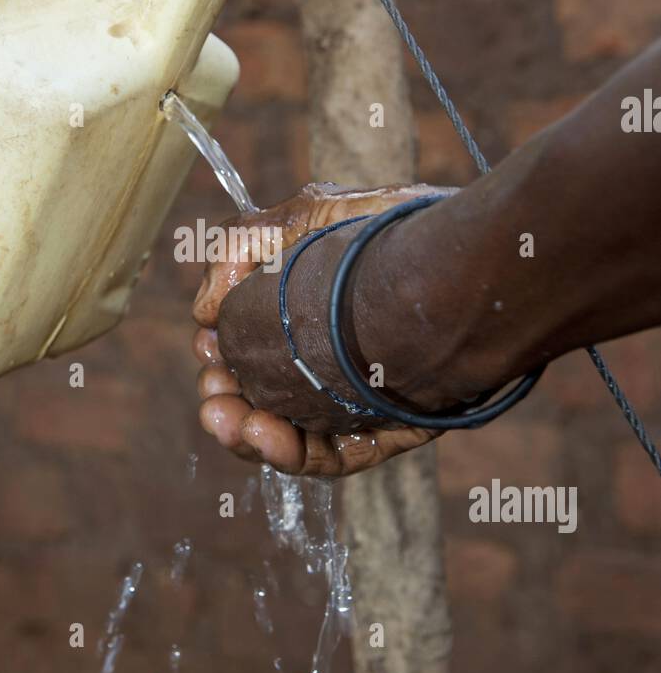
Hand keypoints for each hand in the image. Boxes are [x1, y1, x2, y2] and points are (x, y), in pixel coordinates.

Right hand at [192, 182, 448, 475]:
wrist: (469, 257)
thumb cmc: (392, 227)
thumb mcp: (305, 216)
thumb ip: (240, 248)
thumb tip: (202, 311)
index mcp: (308, 317)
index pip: (251, 350)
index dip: (222, 354)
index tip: (208, 345)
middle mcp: (332, 360)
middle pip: (266, 400)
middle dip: (228, 405)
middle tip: (215, 401)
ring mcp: (361, 396)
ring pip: (294, 436)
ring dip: (251, 437)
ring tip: (228, 422)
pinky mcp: (392, 426)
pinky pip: (340, 456)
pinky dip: (297, 454)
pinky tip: (267, 437)